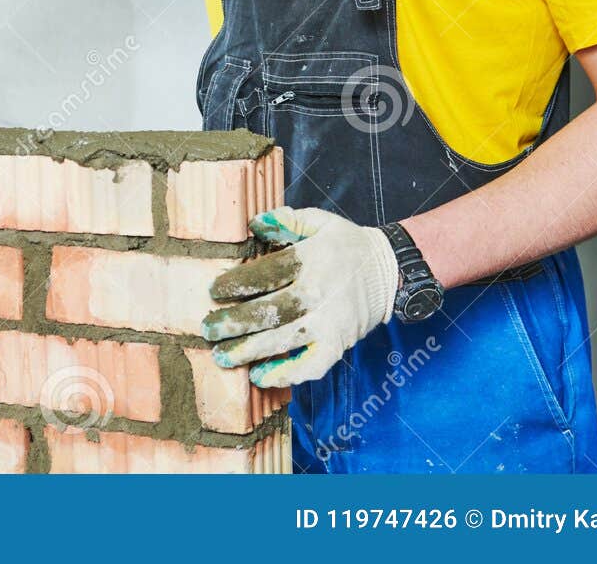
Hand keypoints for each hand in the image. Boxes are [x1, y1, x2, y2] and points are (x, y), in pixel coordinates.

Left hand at [202, 206, 399, 388]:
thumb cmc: (347, 245)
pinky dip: (286, 373)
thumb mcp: (319, 221)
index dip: (237, 283)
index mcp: (310, 261)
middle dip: (235, 322)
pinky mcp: (338, 344)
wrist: (389, 271)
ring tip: (222, 357)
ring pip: (284, 340)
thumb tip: (254, 224)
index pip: (267, 273)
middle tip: (208, 329)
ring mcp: (329, 322)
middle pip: (270, 312)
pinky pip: (312, 365)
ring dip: (250, 351)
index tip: (212, 291)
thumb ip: (286, 220)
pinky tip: (260, 376)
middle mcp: (317, 294)